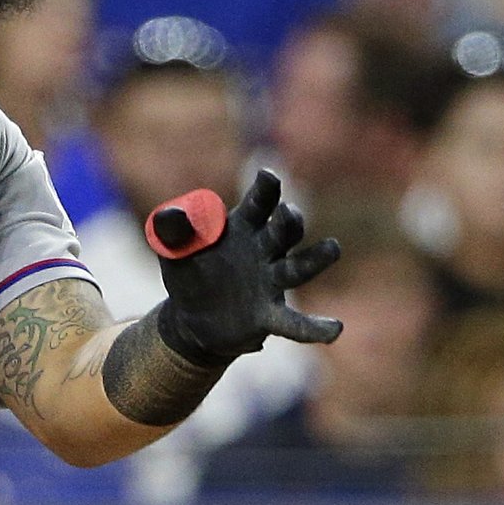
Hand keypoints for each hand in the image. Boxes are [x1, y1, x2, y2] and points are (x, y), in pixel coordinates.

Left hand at [145, 170, 340, 365]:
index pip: (258, 204)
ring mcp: (271, 283)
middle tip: (287, 212)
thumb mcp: (173, 250)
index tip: (267, 175)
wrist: (191, 317)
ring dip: (316, 259)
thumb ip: (172, 231)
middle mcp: (265, 251)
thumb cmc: (189, 272)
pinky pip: (295, 323)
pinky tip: (335, 329)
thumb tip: (168, 215)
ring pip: (298, 268)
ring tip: (332, 248)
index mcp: (243, 228)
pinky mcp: (269, 316)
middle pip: (283, 232)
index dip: (265, 189)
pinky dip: (314, 327)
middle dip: (288, 221)